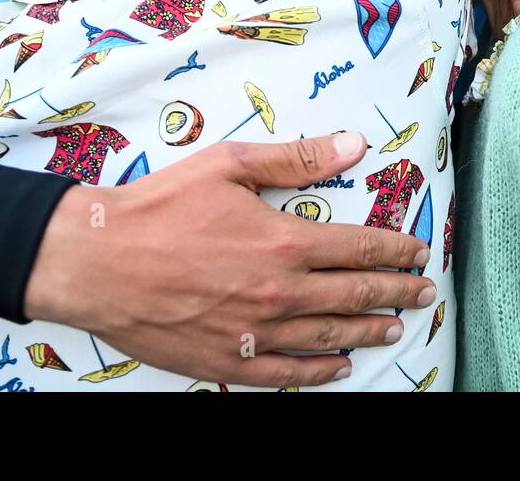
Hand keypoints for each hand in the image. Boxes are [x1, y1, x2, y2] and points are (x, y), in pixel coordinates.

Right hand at [24, 132, 433, 388]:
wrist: (95, 260)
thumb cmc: (158, 208)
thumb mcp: (229, 165)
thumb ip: (297, 159)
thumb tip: (354, 145)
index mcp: (284, 243)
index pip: (360, 248)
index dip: (396, 250)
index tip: (418, 252)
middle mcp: (279, 293)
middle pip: (356, 295)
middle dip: (397, 292)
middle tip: (423, 293)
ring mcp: (255, 333)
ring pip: (330, 337)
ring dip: (369, 331)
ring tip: (395, 328)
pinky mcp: (228, 362)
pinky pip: (287, 374)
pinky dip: (320, 372)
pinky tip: (339, 367)